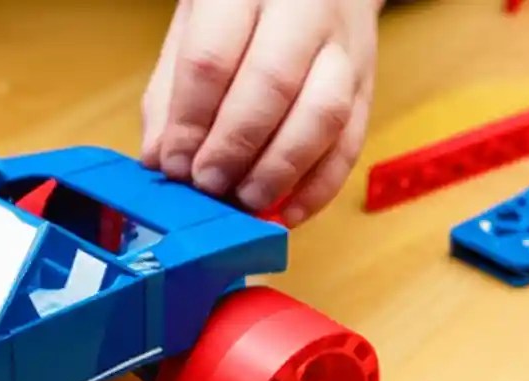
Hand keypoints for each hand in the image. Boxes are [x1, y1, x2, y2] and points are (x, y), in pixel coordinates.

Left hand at [140, 0, 381, 226]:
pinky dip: (319, 186)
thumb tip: (161, 158)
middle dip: (235, 147)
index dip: (191, 120)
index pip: (213, 59)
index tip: (176, 164)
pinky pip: (351, 142)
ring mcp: (345, 48)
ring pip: (323, 115)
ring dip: (281, 170)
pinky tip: (289, 211)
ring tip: (247, 199)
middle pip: (271, 85)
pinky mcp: (368, 86)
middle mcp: (304, 11)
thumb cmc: (247, 6)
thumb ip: (172, 90)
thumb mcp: (195, 24)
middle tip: (209, 185)